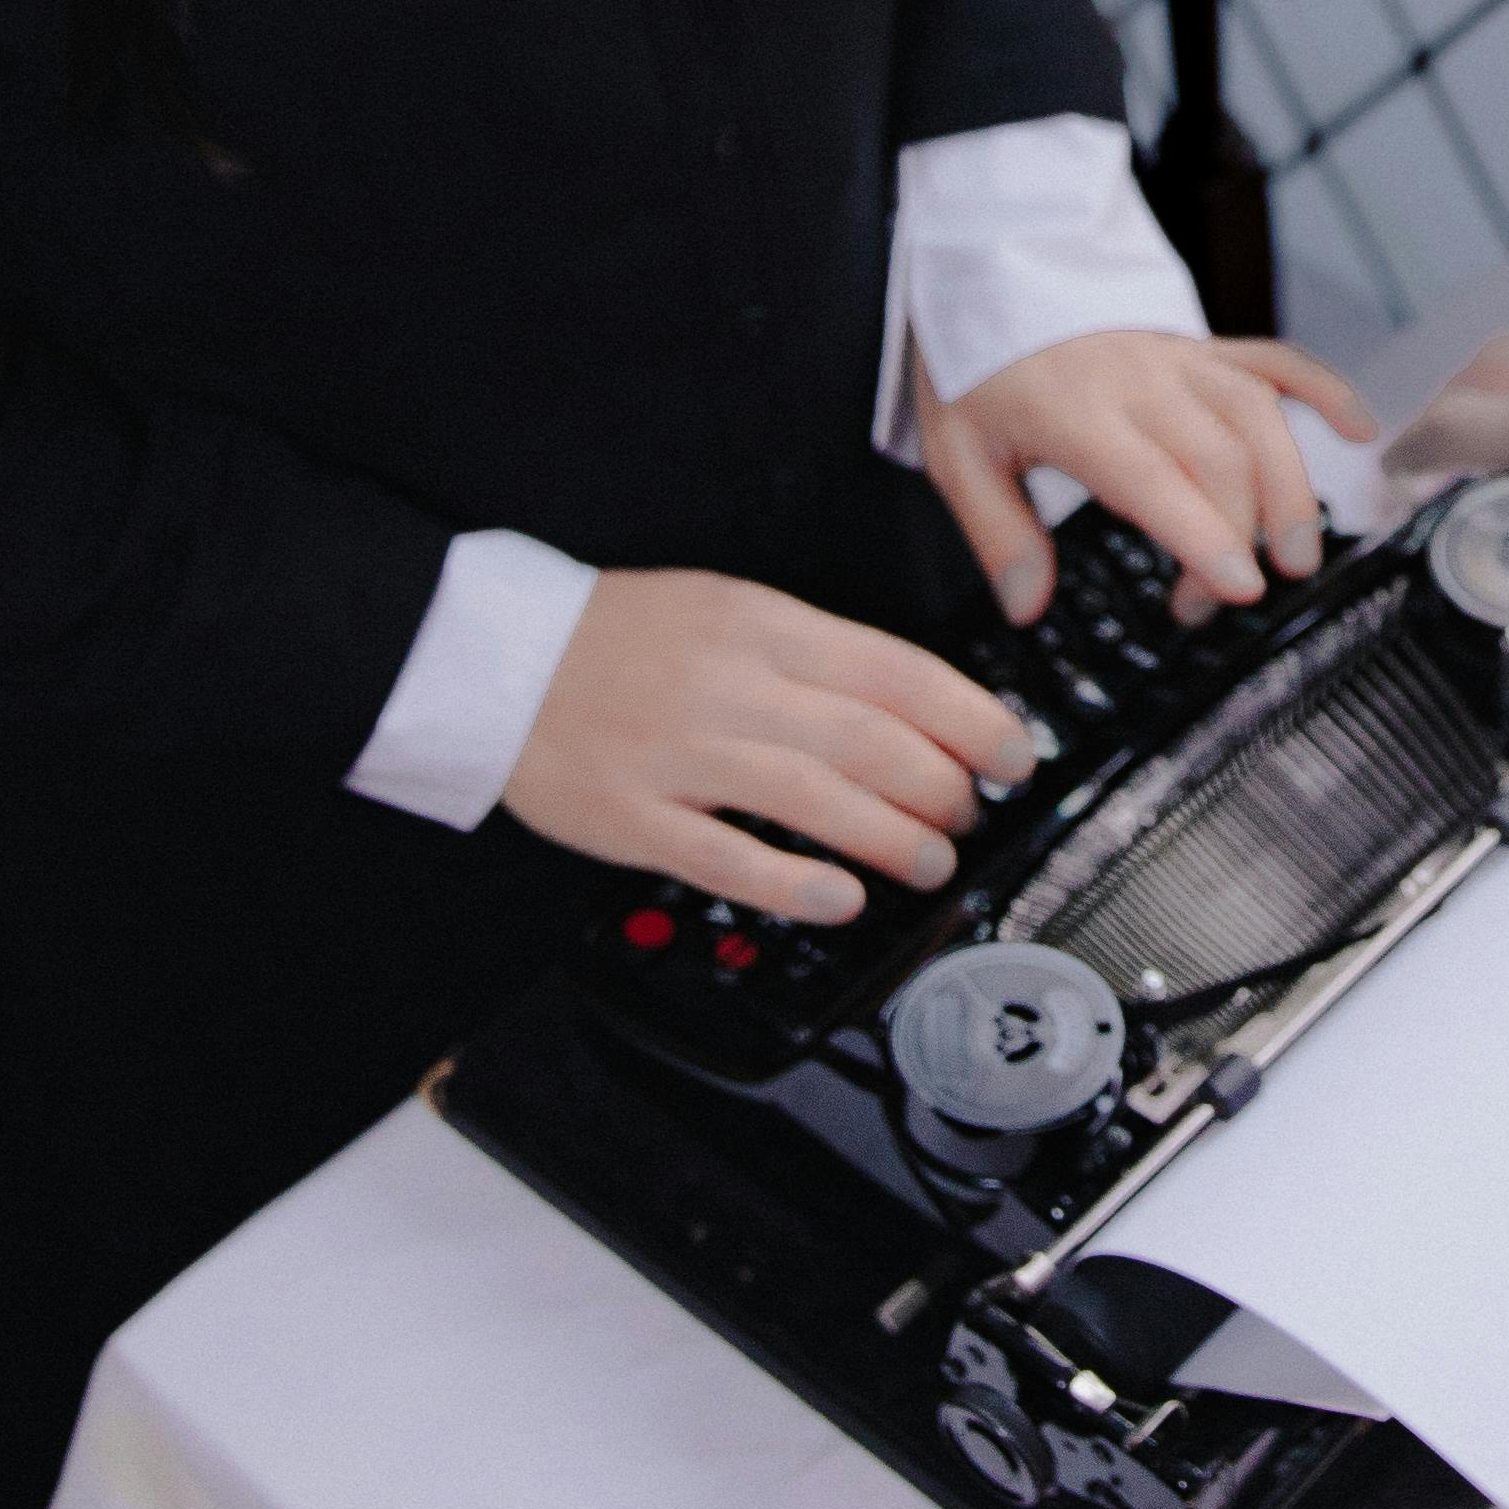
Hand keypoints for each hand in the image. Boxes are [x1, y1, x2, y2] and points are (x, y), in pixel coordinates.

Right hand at [499, 567, 1034, 921]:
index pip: (896, 672)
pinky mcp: (634, 816)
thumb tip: (915, 707)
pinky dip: (798, 884)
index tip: (1013, 755)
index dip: (972, 721)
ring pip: (816, 800)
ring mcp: (679, 753)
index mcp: (761, 626)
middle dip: (942, 790)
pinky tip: (842, 899)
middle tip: (967, 818)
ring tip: (930, 863)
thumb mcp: (726, 609)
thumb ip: (813, 655)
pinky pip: (730, 858)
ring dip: (893, 840)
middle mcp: (729, 685)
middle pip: (871, 741)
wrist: (495, 657)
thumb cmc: (620, 638)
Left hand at [917, 324, 1377, 624]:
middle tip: (1221, 600)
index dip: (1203, 533)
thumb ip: (997, 532)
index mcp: (1076, 410)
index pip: (1153, 476)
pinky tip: (1359, 431)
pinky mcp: (1204, 344)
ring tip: (1299, 554)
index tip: (1238, 588)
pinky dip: (1325, 390)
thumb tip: (1027, 606)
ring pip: (1259, 415)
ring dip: (1290, 486)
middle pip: (1221, 456)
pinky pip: (1276, 359)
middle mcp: (1141, 380)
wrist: (994, 264)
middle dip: (1241, 535)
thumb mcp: (955, 450)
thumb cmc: (977, 362)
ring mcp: (1181, 357)